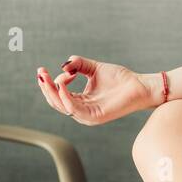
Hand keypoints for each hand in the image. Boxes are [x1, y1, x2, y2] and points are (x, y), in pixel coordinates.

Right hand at [35, 56, 163, 125]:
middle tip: (40, 73)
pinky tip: (62, 85)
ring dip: (52, 92)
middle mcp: (82, 110)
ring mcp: (88, 115)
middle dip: (46, 87)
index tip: (56, 69)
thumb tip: (63, 65)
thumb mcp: (94, 69)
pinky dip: (66, 98)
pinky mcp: (95, 117)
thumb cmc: (121, 79)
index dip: (51, 82)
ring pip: (62, 106)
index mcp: (80, 101)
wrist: (141, 85)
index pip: (58, 95)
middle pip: (55, 102)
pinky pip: (74, 109)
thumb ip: (78, 65)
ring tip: (49, 78)